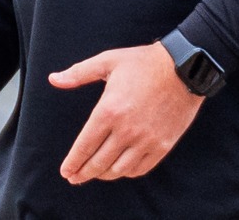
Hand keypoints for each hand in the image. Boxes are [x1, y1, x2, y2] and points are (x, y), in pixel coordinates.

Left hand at [50, 42, 203, 183]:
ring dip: (103, 175)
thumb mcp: (108, 61)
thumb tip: (53, 79)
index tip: (66, 171)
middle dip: (83, 173)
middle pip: (99, 162)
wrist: (184, 67)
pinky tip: (120, 169)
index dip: (73, 162)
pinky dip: (127, 172)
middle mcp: (126, 130)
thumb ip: (78, 73)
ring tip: (95, 174)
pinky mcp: (162, 145)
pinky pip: (140, 168)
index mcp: (109, 111)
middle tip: (74, 178)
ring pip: (118, 169)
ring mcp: (146, 140)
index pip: (84, 146)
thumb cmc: (143, 62)